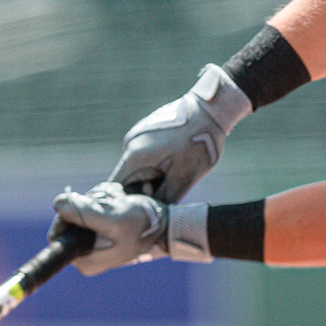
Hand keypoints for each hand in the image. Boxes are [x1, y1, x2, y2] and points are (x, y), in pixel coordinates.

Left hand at [51, 183, 165, 275]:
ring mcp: (93, 245)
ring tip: (118, 199)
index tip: (87, 202)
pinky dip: (103, 201)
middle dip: (88, 204)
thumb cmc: (142, 225)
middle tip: (109, 200)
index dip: (69, 214)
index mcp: (84, 262)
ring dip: (98, 199)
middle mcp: (85, 257)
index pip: (58, 234)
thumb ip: (84, 213)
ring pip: (80, 212)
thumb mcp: (113, 219)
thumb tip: (57, 204)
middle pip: (69, 221)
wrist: (166, 224)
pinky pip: (91, 211)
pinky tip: (118, 199)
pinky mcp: (101, 233)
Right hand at [111, 65, 252, 202]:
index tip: (136, 212)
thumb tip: (151, 216)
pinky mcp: (145, 129)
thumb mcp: (185, 177)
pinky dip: (156, 162)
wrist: (210, 109)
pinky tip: (175, 157)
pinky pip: (145, 154)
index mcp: (135, 158)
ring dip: (151, 175)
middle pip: (127, 179)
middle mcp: (130, 145)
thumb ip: (165, 199)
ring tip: (176, 170)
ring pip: (138, 167)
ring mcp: (137, 135)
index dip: (124, 204)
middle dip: (143, 190)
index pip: (116, 188)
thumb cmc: (199, 144)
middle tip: (168, 189)